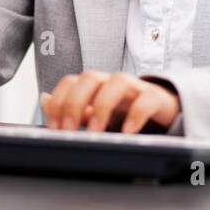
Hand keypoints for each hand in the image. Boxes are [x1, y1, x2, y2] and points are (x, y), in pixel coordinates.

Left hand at [41, 71, 180, 133]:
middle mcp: (112, 82)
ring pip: (118, 82)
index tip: (54, 128)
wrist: (165, 111)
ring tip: (96, 131)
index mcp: (96, 86)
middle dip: (74, 103)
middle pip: (89, 78)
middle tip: (69, 131)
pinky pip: (146, 100)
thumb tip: (44, 100)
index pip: (71, 82)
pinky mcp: (157, 99)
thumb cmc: (127, 110)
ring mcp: (135, 88)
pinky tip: (127, 132)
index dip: (58, 102)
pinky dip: (136, 115)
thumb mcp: (97, 112)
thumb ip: (73, 108)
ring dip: (102, 105)